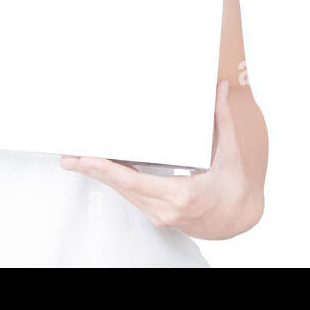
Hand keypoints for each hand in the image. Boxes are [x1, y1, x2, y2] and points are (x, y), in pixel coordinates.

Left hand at [59, 80, 260, 239]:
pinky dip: (116, 182)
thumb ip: (222, 119)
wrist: (240, 220)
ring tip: (79, 161)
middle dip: (93, 171)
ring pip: (123, 193)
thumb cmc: (235, 189)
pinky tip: (104, 171)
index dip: (107, 170)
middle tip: (70, 157)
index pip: (134, 181)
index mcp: (182, 194)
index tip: (88, 159)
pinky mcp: (159, 215)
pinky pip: (132, 197)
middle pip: (121, 187)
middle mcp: (166, 208)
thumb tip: (220, 89)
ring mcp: (160, 215)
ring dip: (101, 177)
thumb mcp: (230, 153)